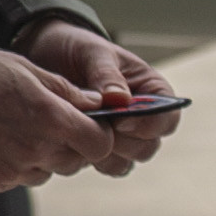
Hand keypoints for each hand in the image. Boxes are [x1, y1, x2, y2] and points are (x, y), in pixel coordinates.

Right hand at [0, 29, 114, 193]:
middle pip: (73, 162)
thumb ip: (65, 92)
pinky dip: (7, 165)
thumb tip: (97, 105)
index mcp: (50, 118)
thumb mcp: (25, 68)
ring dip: (37, 157)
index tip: (90, 127)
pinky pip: (10, 180)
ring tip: (7, 127)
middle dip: (68, 146)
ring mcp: (9, 171)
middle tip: (44, 123)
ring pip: (42, 173)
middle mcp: (34, 150)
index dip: (99, 137)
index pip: (100, 145)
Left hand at [17, 19, 185, 179]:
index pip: (169, 118)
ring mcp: (119, 138)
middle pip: (148, 148)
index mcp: (152, 92)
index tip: (121, 119)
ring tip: (80, 133)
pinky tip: (71, 141)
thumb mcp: (93, 53)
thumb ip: (107, 75)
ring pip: (125, 163)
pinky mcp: (96, 150)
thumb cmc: (78, 50)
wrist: (47, 58)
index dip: (150, 124)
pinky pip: (102, 166)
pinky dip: (88, 159)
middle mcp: (141, 119)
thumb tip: (121, 100)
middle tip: (96, 128)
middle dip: (123, 143)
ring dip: (104, 154)